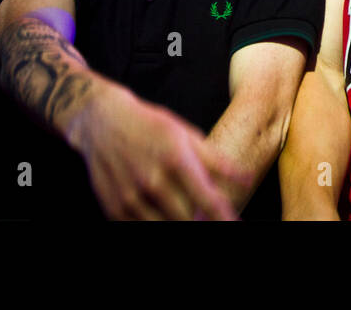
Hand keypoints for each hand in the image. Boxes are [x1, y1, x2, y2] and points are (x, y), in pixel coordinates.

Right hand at [67, 83, 244, 219]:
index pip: (207, 200)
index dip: (224, 218)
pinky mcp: (115, 209)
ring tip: (184, 211)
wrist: (102, 122)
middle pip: (187, 220)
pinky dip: (156, 222)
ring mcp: (131, 198)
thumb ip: (217, 160)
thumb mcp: (186, 134)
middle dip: (201, 221)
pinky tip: (162, 212)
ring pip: (164, 227)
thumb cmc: (150, 126)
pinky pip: (141, 228)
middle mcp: (153, 182)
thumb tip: (248, 179)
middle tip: (204, 213)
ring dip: (179, 223)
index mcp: (176, 160)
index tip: (236, 225)